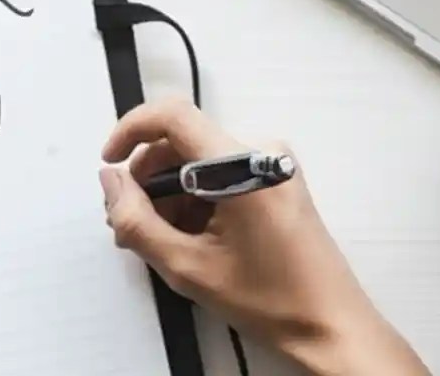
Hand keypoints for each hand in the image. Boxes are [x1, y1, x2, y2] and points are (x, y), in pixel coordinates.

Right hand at [99, 100, 427, 375]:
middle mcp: (261, 152)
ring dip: (168, 195)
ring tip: (159, 242)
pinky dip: (194, 200)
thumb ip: (136, 220)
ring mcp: (272, 165)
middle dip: (146, 180)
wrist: (330, 324)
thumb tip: (110, 181)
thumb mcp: (187, 266)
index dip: (131, 130)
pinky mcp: (275, 180)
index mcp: (242, 166)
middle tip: (128, 226)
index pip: (173, 115)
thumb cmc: (271, 300)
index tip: (110, 163)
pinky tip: (188, 238)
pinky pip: (219, 174)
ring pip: (196, 161)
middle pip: (181, 142)